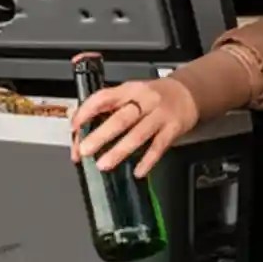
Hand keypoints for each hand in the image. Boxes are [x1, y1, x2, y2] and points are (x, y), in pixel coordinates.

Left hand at [69, 78, 199, 177]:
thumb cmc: (152, 96)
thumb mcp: (129, 93)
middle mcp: (144, 101)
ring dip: (119, 151)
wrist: (187, 92)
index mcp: (128, 90)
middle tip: (85, 150)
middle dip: (100, 136)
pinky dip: (148, 160)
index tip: (74, 127)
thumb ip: (106, 108)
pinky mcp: (173, 128)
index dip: (86, 112)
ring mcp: (159, 115)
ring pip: (138, 134)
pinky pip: (159, 146)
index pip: (103, 98)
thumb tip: (78, 124)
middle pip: (120, 119)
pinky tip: (138, 171)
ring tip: (103, 164)